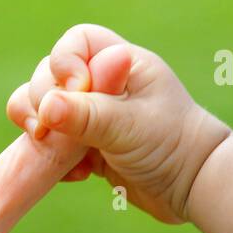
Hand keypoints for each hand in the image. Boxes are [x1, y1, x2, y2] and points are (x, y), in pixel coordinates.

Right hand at [6, 23, 231, 223]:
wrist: (193, 189)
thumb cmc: (172, 146)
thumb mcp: (128, 127)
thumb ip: (85, 115)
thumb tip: (45, 107)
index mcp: (120, 64)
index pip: (75, 43)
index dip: (64, 64)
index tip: (77, 92)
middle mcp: (103, 84)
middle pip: (49, 74)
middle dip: (42, 100)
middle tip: (50, 130)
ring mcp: (92, 115)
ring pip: (43, 107)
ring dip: (39, 127)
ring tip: (50, 147)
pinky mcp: (84, 145)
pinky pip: (50, 141)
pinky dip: (51, 155)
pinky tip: (75, 173)